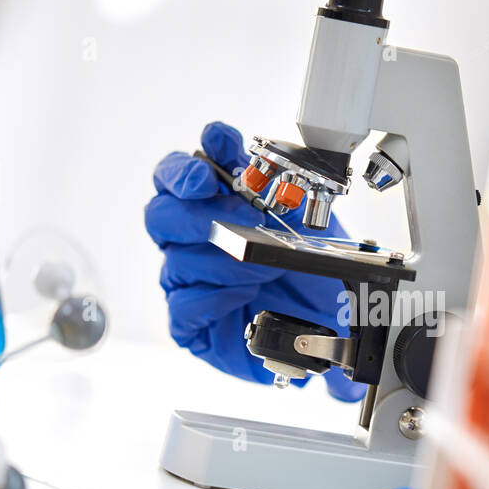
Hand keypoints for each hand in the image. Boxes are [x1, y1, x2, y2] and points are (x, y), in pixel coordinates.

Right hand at [145, 121, 365, 401]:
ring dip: (224, 261)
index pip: (176, 175)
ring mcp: (187, 282)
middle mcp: (192, 242)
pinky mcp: (190, 323)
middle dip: (199, 213)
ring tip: (263, 269)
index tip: (208, 167)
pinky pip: (182, 306)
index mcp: (213, 208)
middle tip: (242, 219)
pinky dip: (214, 298)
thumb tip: (250, 160)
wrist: (328, 328)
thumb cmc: (312, 274)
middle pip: (160, 214)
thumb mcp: (308, 223)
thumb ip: (275, 186)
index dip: (186, 168)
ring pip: (176, 260)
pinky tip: (243, 296)